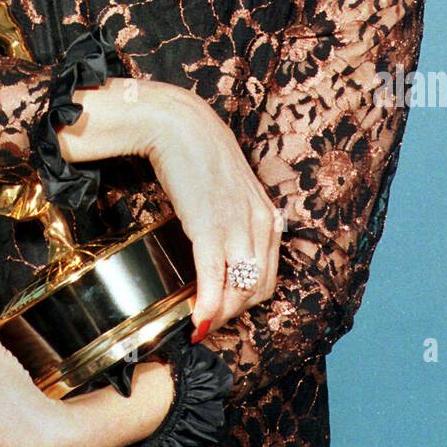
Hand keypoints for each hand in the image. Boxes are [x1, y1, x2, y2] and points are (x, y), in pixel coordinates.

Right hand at [69, 78, 282, 338]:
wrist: (178, 124)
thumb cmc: (198, 153)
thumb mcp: (228, 191)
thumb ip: (233, 218)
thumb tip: (221, 252)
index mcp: (267, 216)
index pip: (269, 275)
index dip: (246, 301)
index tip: (223, 310)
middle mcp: (261, 223)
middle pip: (258, 289)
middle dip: (234, 313)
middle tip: (208, 321)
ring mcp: (238, 226)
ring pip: (240, 290)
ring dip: (220, 314)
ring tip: (199, 322)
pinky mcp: (210, 226)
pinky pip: (214, 277)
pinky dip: (207, 305)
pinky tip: (195, 319)